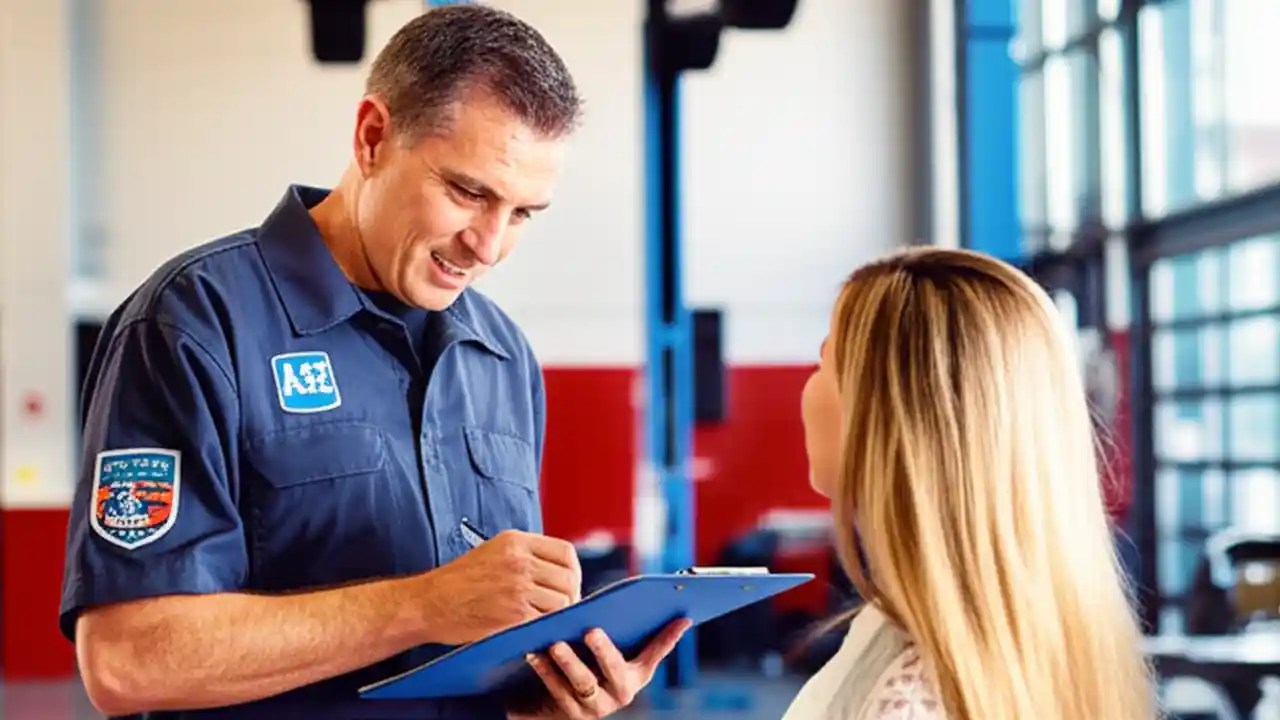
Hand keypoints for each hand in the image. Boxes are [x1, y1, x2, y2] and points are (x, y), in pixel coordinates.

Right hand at [418, 530, 581, 644]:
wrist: (428, 603)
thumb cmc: (457, 581)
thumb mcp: (492, 552)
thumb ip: (524, 555)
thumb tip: (558, 572)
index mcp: (515, 541)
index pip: (566, 553)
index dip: (572, 572)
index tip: (567, 585)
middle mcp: (520, 561)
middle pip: (568, 579)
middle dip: (570, 596)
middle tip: (560, 609)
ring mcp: (518, 587)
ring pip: (562, 602)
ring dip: (559, 615)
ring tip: (546, 621)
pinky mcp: (514, 615)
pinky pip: (546, 622)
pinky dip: (546, 628)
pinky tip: (536, 630)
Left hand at [511, 619, 692, 719]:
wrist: (554, 701)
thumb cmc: (586, 661)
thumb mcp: (604, 647)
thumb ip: (618, 627)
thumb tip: (642, 598)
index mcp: (636, 674)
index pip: (656, 652)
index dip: (669, 637)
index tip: (682, 616)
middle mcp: (622, 693)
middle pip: (615, 670)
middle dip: (604, 651)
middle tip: (590, 631)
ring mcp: (597, 708)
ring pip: (583, 684)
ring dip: (568, 662)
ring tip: (554, 643)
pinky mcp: (571, 716)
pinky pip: (557, 691)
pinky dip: (545, 671)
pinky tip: (534, 653)